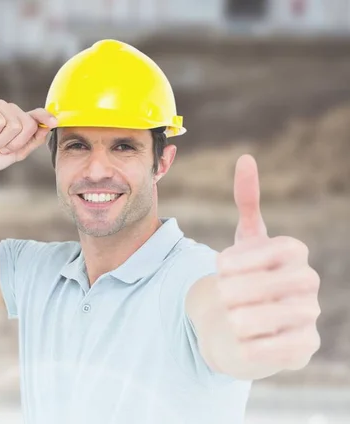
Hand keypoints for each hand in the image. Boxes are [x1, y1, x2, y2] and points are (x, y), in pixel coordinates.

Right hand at [0, 99, 57, 176]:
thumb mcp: (17, 152)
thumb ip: (32, 141)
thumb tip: (47, 128)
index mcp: (20, 120)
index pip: (37, 114)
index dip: (46, 117)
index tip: (54, 122)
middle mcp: (11, 110)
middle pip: (29, 124)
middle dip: (15, 143)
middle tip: (1, 147)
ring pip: (15, 124)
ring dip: (2, 141)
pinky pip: (0, 122)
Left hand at [216, 154, 320, 369]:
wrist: (246, 320)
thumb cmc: (246, 274)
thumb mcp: (246, 239)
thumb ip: (248, 201)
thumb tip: (246, 159)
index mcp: (295, 252)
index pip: (274, 250)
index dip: (241, 259)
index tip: (219, 266)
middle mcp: (308, 282)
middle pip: (276, 285)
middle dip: (239, 291)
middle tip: (222, 295)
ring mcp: (308, 316)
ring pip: (274, 318)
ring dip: (241, 318)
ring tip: (229, 317)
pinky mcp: (302, 348)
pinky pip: (277, 350)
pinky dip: (250, 346)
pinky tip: (238, 339)